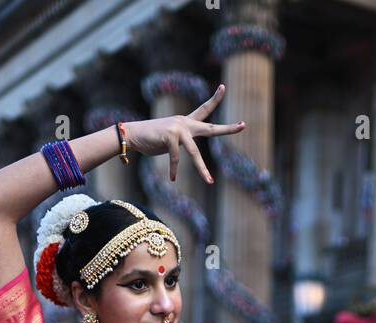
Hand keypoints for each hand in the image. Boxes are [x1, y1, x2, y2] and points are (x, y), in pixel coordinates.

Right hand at [127, 84, 244, 182]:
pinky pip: (176, 158)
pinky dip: (173, 169)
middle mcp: (185, 123)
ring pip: (194, 152)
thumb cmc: (150, 139)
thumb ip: (182, 144)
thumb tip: (190, 153)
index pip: (204, 110)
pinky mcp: (170, 136)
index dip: (214, 99)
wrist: (132, 135)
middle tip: (243, 126)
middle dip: (228, 129)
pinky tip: (172, 179)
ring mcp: (178, 128)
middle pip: (211, 128)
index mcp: (186, 122)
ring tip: (209, 181)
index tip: (223, 87)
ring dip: (202, 169)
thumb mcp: (170, 141)